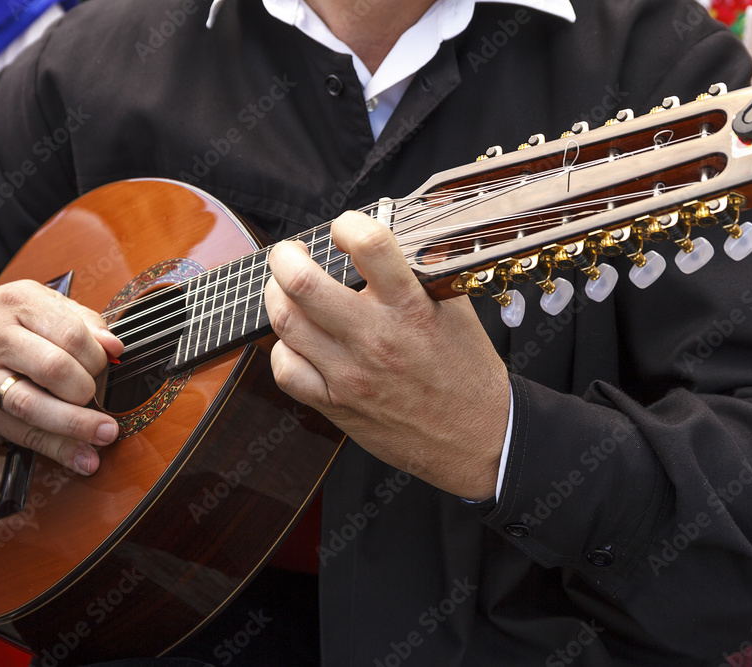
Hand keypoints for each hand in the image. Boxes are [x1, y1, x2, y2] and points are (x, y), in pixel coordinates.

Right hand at [0, 279, 123, 474]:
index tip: (109, 364)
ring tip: (104, 433)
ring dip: (76, 425)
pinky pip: (23, 434)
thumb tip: (114, 347)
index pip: (70, 333)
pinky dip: (58, 450)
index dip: (98, 355)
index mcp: (18, 303)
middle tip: (97, 393)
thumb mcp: (38, 303)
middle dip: (87, 388)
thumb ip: (81, 320)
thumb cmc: (1, 321)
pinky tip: (82, 458)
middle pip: (53, 369)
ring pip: (33, 406)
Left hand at [264, 211, 509, 498]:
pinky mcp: (336, 404)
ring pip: (286, 322)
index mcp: (410, 307)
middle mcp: (375, 337)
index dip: (347, 224)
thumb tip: (392, 234)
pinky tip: (296, 339)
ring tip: (285, 289)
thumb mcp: (457, 309)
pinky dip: (282, 347)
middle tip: (290, 253)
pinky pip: (285, 369)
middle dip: (285, 256)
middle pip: (303, 284)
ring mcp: (350, 374)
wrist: (475, 437)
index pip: (369, 244)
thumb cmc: (466, 371)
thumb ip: (423, 271)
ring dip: (277, 295)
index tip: (344, 228)